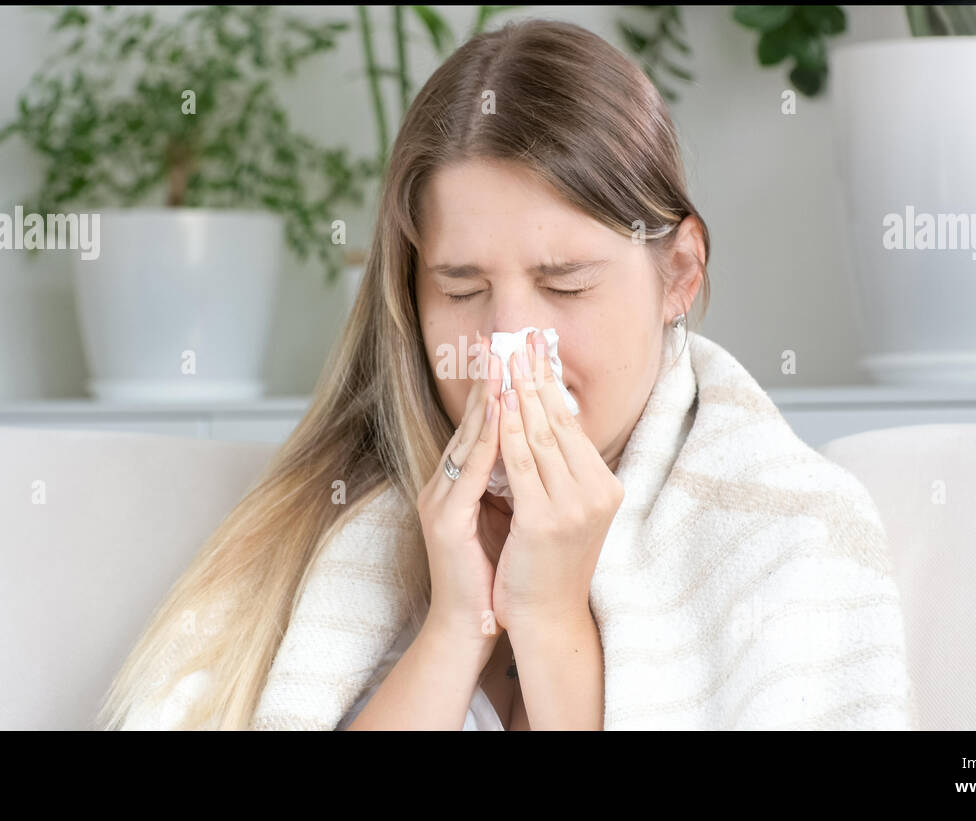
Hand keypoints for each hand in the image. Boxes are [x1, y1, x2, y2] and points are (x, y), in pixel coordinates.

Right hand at [416, 333, 506, 647]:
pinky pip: (469, 472)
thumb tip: (534, 448)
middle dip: (490, 379)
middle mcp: (444, 485)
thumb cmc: (491, 575)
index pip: (481, 424)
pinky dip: (486, 441)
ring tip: (504, 362)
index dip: (497, 387)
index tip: (515, 352)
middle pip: (471, 422)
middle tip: (506, 338)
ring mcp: (440, 501)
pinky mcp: (445, 521)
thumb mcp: (503, 517)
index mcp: (458, 484)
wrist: (468, 625)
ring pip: (468, 439)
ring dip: (488, 398)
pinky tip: (501, 416)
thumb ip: (511, 482)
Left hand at [491, 330, 624, 635]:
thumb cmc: (548, 565)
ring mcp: (573, 506)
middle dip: (537, 375)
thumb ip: (560, 471)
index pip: (572, 423)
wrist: (546, 619)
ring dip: (520, 391)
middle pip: (559, 420)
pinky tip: (497, 402)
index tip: (536, 347)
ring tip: (506, 356)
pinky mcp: (545, 521)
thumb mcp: (563, 510)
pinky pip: (521, 465)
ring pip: (541, 435)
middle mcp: (596, 491)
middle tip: (521, 335)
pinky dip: (507, 430)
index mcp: (603, 485)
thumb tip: (548, 421)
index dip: (551, 383)